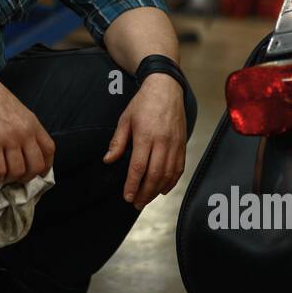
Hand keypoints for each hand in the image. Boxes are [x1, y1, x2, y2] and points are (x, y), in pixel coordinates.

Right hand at [0, 65, 54, 184]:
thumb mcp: (18, 111)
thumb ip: (24, 127)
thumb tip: (24, 147)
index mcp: (33, 124)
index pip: (49, 150)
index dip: (46, 165)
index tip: (38, 173)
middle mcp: (25, 133)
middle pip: (36, 165)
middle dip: (28, 177)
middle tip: (17, 178)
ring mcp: (9, 140)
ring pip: (17, 171)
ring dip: (10, 178)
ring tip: (2, 177)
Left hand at [103, 74, 187, 209]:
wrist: (166, 88)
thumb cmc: (143, 103)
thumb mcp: (125, 119)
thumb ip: (117, 142)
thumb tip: (108, 160)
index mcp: (146, 136)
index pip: (139, 167)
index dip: (133, 185)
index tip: (127, 197)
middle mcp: (163, 142)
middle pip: (155, 175)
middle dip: (145, 193)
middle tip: (136, 203)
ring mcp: (175, 144)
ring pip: (168, 174)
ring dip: (157, 190)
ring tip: (147, 199)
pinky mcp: (183, 144)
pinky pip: (179, 168)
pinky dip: (172, 181)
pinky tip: (163, 189)